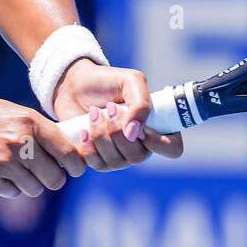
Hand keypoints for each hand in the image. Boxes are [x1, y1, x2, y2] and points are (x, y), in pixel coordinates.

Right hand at [0, 95, 86, 198]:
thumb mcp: (12, 112)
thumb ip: (37, 129)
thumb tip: (64, 148)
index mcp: (30, 122)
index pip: (67, 152)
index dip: (75, 166)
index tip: (74, 170)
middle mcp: (20, 142)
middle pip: (55, 178)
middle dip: (53, 179)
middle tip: (45, 175)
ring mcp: (4, 162)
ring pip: (35, 188)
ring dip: (30, 185)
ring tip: (18, 173)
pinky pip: (12, 192)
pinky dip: (10, 188)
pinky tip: (0, 175)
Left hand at [51, 59, 183, 169]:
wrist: (74, 85)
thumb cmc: (107, 82)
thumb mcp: (130, 81)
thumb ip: (140, 103)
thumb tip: (134, 133)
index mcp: (157, 127)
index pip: (172, 149)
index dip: (158, 143)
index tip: (140, 126)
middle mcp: (141, 146)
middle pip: (138, 157)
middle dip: (118, 132)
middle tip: (109, 108)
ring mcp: (119, 156)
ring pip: (116, 162)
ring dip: (101, 135)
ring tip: (93, 113)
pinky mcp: (98, 159)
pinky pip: (96, 165)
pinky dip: (88, 147)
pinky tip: (83, 130)